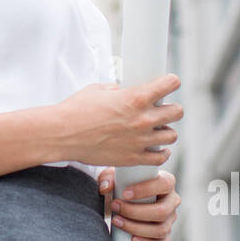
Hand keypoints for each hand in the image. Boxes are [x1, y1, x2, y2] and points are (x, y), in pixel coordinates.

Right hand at [54, 73, 182, 167]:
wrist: (62, 135)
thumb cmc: (76, 110)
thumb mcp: (98, 90)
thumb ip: (117, 90)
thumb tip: (123, 91)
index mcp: (135, 97)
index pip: (170, 84)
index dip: (171, 82)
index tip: (169, 83)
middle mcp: (142, 119)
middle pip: (177, 112)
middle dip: (171, 108)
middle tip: (162, 109)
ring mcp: (140, 140)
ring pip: (172, 136)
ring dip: (165, 131)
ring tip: (156, 130)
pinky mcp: (133, 158)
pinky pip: (160, 157)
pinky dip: (160, 152)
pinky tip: (154, 148)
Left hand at [97, 168, 178, 240]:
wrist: (125, 200)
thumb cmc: (124, 184)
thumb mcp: (115, 177)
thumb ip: (108, 178)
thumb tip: (104, 188)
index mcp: (166, 182)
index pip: (164, 184)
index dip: (145, 190)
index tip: (124, 194)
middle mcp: (172, 201)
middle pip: (161, 211)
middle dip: (135, 212)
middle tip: (115, 207)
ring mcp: (170, 220)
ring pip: (161, 229)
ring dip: (136, 227)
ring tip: (117, 221)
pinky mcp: (166, 235)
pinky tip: (133, 240)